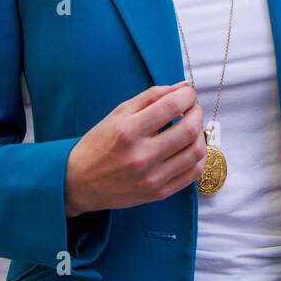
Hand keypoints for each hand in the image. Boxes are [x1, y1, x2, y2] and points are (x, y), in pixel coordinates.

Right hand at [64, 81, 206, 216]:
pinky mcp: (159, 193)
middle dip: (196, 112)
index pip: (172, 106)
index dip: (187, 95)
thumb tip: (182, 87)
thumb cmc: (98, 144)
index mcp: (128, 131)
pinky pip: (193, 173)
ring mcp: (152, 178)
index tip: (187, 93)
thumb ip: (152, 96)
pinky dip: (198, 157)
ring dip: (200, 134)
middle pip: (189, 130)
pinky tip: (189, 147)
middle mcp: (141, 156)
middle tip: (191, 108)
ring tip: (191, 127)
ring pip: (196, 152)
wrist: (80, 182)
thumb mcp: (119, 113)